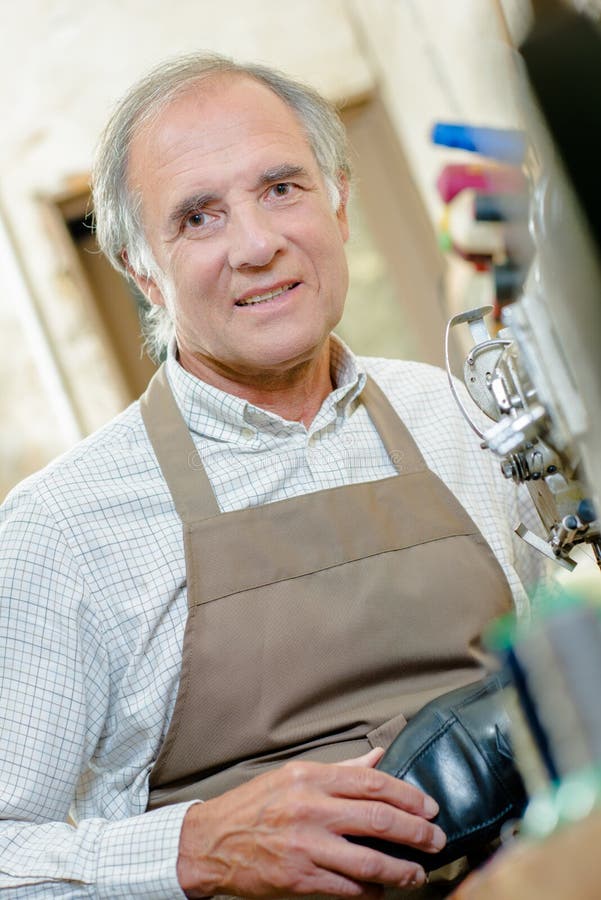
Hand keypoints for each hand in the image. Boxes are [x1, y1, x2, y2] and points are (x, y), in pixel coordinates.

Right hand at [177, 749, 445, 897]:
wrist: (212, 841)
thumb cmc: (255, 805)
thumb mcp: (294, 775)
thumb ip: (341, 770)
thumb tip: (379, 757)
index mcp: (312, 778)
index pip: (373, 783)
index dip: (408, 795)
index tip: (429, 806)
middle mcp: (311, 809)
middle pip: (378, 818)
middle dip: (415, 831)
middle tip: (436, 839)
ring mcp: (306, 846)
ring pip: (369, 859)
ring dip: (401, 868)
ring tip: (417, 871)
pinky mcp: (300, 879)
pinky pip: (347, 888)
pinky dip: (371, 890)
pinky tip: (382, 889)